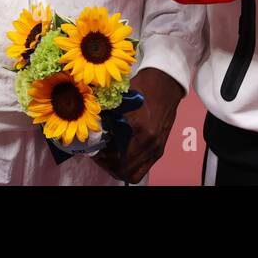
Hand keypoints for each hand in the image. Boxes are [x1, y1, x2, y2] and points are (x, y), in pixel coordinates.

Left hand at [92, 68, 184, 183]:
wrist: (166, 84)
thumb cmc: (143, 88)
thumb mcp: (121, 99)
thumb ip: (106, 117)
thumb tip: (92, 132)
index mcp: (139, 127)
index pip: (114, 154)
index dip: (100, 155)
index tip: (93, 148)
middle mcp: (149, 141)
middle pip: (121, 167)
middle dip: (106, 163)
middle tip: (98, 154)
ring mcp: (155, 148)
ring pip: (130, 173)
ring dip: (116, 168)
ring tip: (108, 157)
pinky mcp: (159, 150)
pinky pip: (141, 171)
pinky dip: (128, 169)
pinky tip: (121, 159)